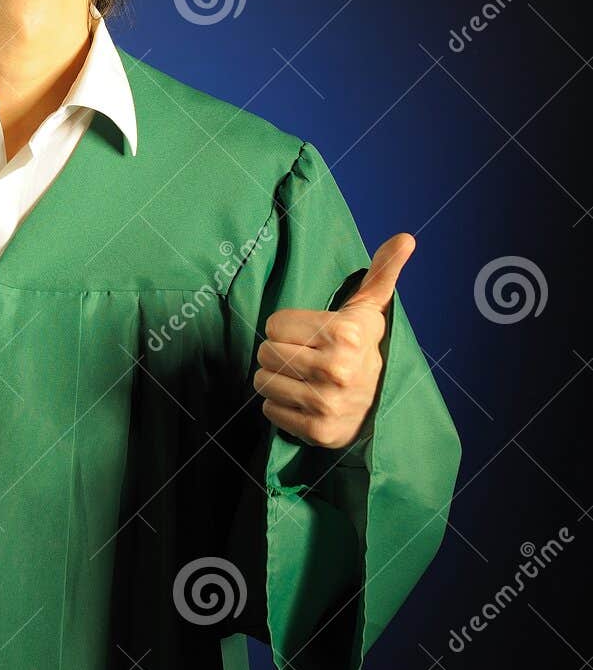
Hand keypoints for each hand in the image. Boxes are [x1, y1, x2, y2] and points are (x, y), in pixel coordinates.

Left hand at [252, 233, 414, 449]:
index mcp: (344, 334)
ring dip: (277, 380)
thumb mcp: (371, 308)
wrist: (382, 404)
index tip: (311, 336)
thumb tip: (406, 238)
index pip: (273, 324)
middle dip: (279, 353)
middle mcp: (336, 369)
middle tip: (303, 357)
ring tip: (302, 379)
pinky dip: (281, 407)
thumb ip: (382, 271)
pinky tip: (303, 401)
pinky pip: (270, 412)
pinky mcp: (318, 431)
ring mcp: (327, 403)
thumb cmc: (365, 347)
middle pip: (265, 353)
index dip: (287, 328)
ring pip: (262, 382)